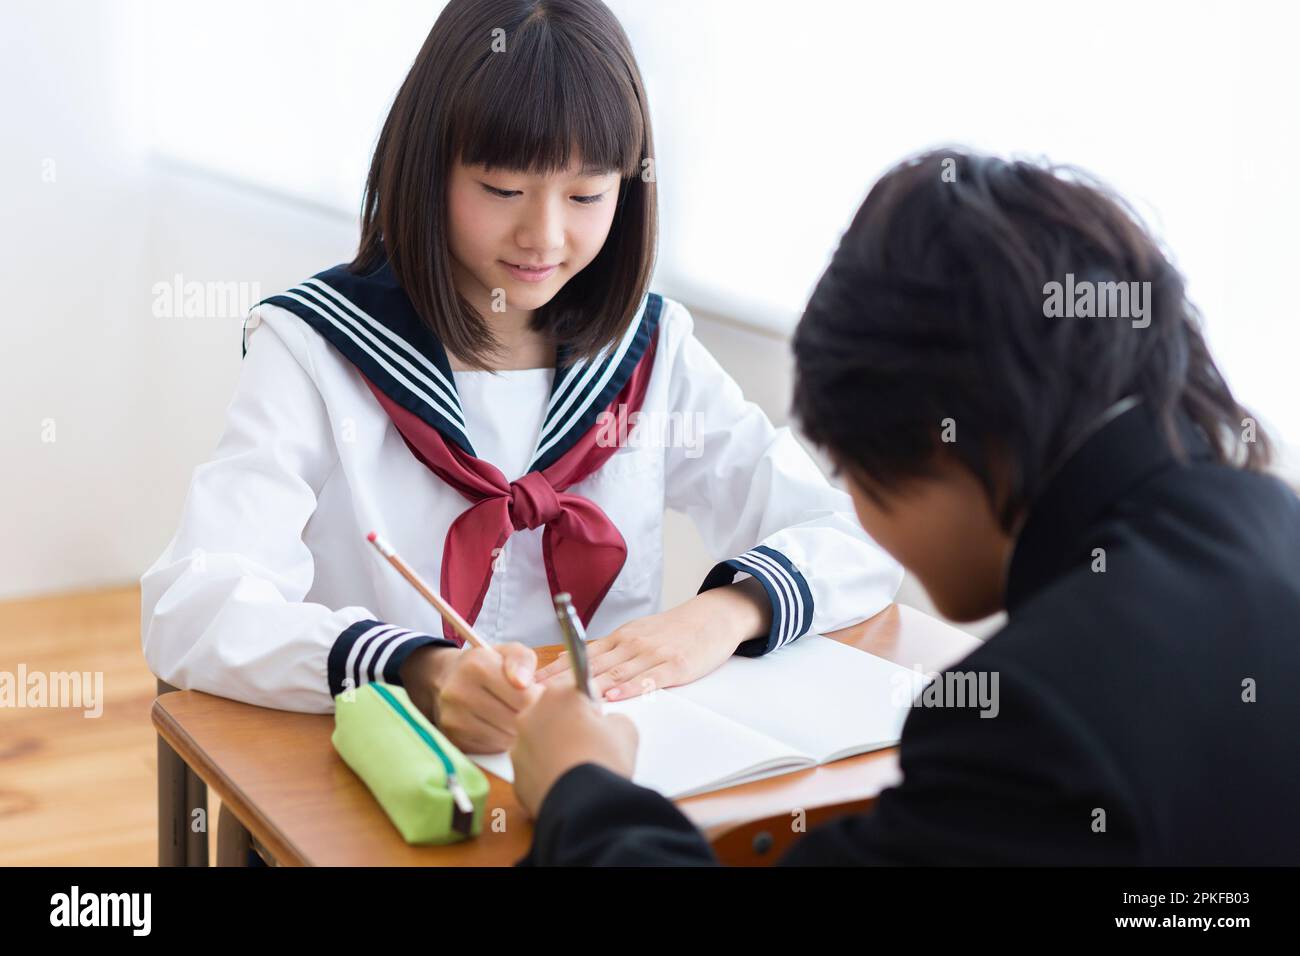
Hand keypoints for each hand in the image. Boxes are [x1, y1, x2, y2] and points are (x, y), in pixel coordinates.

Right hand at [398, 642, 536, 753]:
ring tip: (514, 716)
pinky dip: (501, 741)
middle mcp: (459, 692)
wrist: (448, 679)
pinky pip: (491, 748)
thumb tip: (522, 683)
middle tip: (529, 708)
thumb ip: (522, 660)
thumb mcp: (508, 652)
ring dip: (516, 731)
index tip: (537, 694)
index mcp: (476, 666)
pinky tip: (499, 727)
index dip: (537, 698)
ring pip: (504, 738)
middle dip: (528, 716)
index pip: (523, 696)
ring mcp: (453, 719)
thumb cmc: (486, 665)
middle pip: (514, 719)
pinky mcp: (454, 740)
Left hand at [510, 673, 638, 817]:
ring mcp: (519, 748)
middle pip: (553, 713)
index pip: (577, 687)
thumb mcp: (625, 728)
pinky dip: (547, 775)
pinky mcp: (516, 778)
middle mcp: (530, 716)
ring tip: (578, 768)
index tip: (599, 721)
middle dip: (568, 724)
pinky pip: (534, 770)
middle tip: (590, 744)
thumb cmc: (604, 761)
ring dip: (555, 749)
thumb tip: (605, 726)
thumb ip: (612, 718)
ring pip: (540, 742)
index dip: (592, 705)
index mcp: (556, 695)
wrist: (585, 808)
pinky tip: (566, 784)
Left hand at [533, 578, 770, 700]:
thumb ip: (608, 651)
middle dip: (563, 682)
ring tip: (566, 701)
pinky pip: (649, 679)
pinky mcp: (675, 666)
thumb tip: (569, 665)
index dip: (555, 669)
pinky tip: (615, 697)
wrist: (713, 617)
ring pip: (617, 672)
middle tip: (537, 697)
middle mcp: (632, 644)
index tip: (530, 682)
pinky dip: (630, 688)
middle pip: (592, 665)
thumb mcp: (637, 634)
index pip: (580, 654)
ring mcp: (653, 655)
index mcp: (620, 639)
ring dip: (590, 687)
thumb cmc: (674, 632)